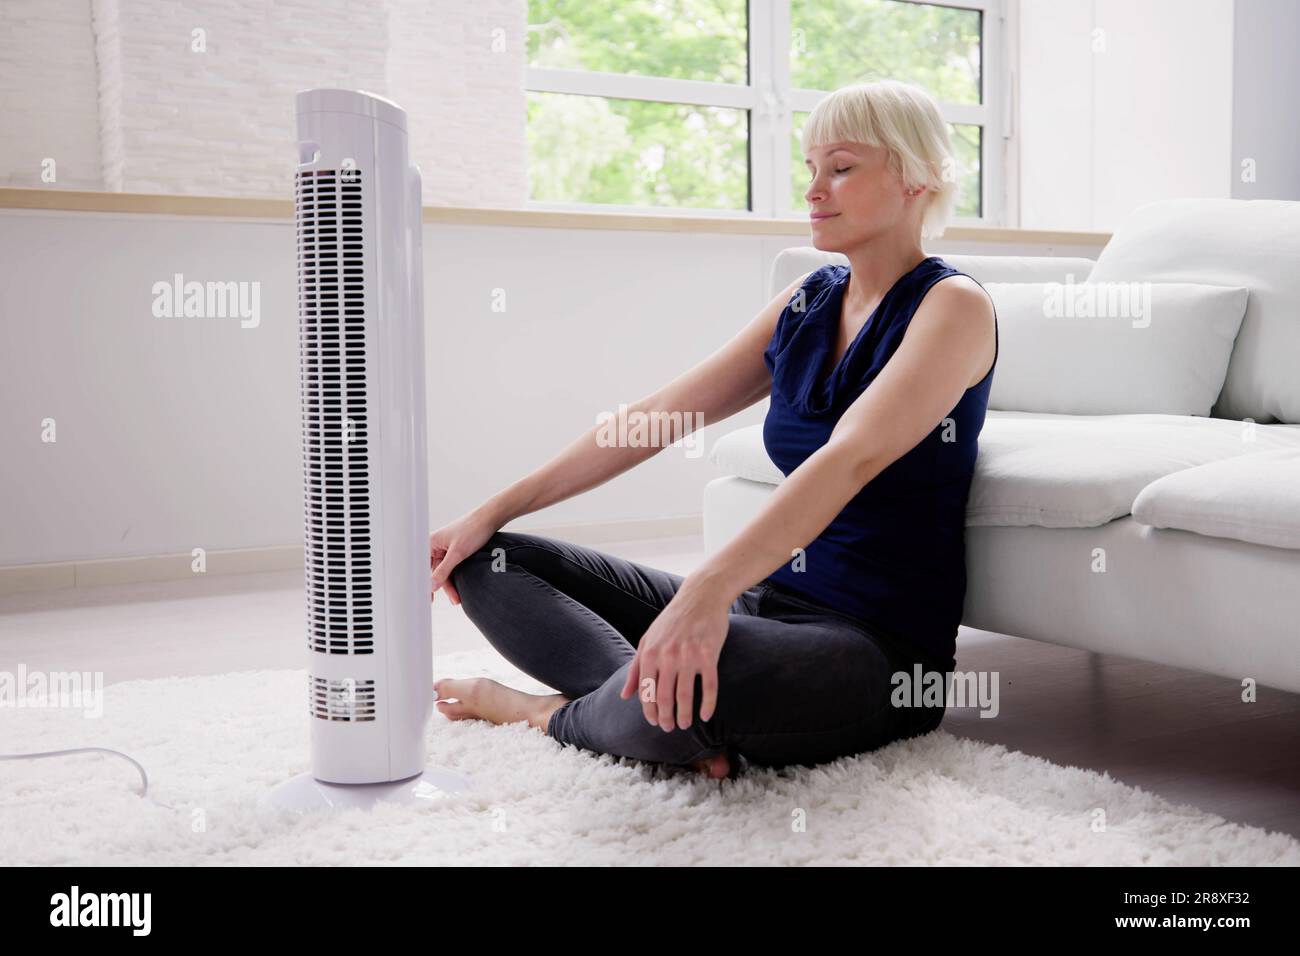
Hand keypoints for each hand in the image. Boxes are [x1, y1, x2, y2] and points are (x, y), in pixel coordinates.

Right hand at [430, 508, 498, 604]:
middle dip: (443, 587)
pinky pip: (453, 567)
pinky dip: (456, 577)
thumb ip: (443, 570)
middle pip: (436, 572)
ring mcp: (446, 549)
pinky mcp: (456, 550)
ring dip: (451, 584)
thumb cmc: (472, 529)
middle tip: (450, 601)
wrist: (490, 519)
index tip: (427, 599)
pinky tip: (460, 588)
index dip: (424, 583)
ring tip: (458, 599)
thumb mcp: (457, 553)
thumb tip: (431, 586)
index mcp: (430, 543)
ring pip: (445, 571)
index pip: (422, 567)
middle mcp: (436, 546)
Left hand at [618, 581, 730, 730]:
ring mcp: (689, 656)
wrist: (701, 597)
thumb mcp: (648, 640)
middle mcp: (668, 656)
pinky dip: (708, 704)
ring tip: (685, 724)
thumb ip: (636, 669)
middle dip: (666, 718)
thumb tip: (624, 696)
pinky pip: (709, 686)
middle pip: (664, 698)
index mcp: (650, 653)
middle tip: (670, 728)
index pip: (646, 692)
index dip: (650, 712)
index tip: (655, 722)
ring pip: (685, 696)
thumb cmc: (673, 620)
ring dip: (685, 715)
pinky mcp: (709, 655)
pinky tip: (705, 715)